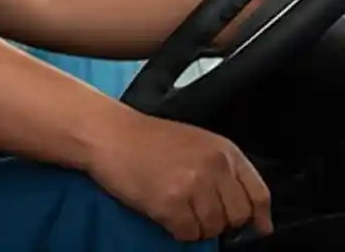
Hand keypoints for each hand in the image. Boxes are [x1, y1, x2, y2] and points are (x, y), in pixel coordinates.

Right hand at [85, 111, 272, 241]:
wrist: (108, 134)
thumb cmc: (146, 139)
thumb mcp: (195, 144)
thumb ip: (224, 172)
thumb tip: (256, 218)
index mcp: (224, 151)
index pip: (258, 195)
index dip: (256, 216)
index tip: (252, 228)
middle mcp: (214, 167)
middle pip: (237, 216)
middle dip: (219, 221)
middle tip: (196, 212)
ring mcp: (193, 185)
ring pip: (212, 228)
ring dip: (195, 226)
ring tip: (175, 208)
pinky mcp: (170, 202)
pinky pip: (188, 233)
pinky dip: (177, 230)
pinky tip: (163, 212)